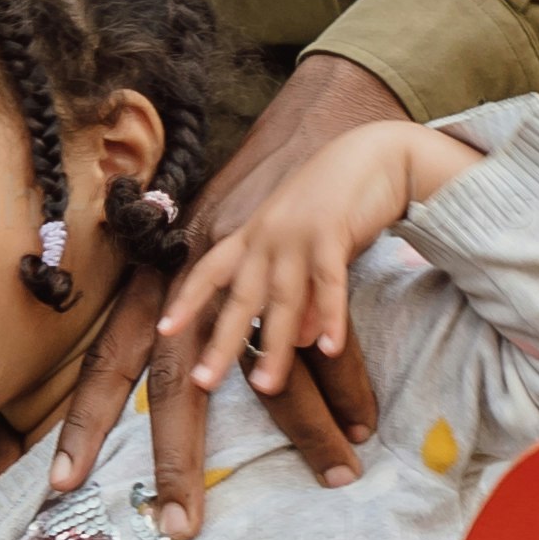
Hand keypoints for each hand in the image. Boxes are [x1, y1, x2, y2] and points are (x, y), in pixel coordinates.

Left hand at [50, 51, 402, 537]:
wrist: (333, 137)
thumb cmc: (272, 205)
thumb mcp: (215, 251)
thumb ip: (196, 310)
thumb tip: (185, 380)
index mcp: (169, 274)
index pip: (115, 356)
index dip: (86, 418)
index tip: (63, 481)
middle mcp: (202, 263)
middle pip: (174, 360)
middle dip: (174, 446)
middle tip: (177, 517)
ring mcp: (260, 241)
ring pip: (252, 319)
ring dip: (270, 375)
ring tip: (296, 437)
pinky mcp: (317, 229)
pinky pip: (319, 284)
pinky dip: (327, 323)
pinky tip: (332, 359)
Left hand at [157, 117, 479, 397]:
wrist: (374, 154)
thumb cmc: (338, 201)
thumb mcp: (308, 245)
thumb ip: (302, 291)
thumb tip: (303, 342)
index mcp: (254, 234)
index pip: (210, 270)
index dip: (187, 300)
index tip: (164, 331)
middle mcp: (267, 235)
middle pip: (240, 297)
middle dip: (222, 341)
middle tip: (202, 381)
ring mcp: (297, 234)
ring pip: (281, 299)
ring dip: (275, 346)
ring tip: (266, 386)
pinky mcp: (332, 231)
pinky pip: (328, 283)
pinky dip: (329, 317)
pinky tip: (328, 349)